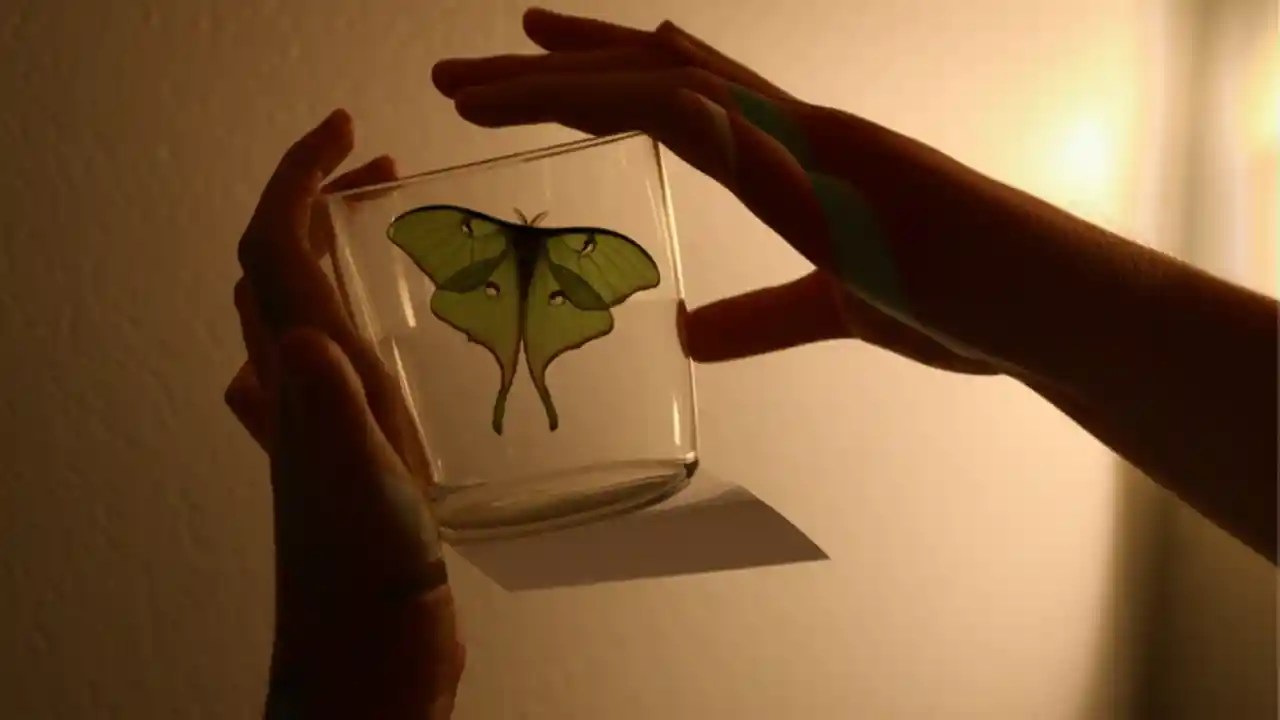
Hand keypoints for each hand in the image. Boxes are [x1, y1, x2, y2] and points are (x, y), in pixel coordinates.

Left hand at [225, 110, 462, 718]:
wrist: (367, 659)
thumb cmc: (367, 580)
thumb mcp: (360, 488)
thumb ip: (329, 410)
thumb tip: (300, 332)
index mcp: (307, 379)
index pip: (273, 250)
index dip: (298, 177)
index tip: (347, 131)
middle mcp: (304, 390)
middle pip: (281, 266)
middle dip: (319, 199)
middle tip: (384, 171)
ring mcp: (322, 422)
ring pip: (304, 310)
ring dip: (334, 252)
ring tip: (391, 229)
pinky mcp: (352, 452)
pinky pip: (335, 365)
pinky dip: (352, 321)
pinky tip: (385, 340)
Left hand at [432, 7, 993, 373]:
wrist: (1038, 306)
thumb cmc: (957, 303)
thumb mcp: (832, 312)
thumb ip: (757, 316)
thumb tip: (683, 331)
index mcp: (788, 153)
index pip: (674, 95)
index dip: (595, 73)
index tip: (522, 66)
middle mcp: (786, 127)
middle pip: (646, 74)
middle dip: (546, 69)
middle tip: (453, 73)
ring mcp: (804, 138)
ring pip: (662, 83)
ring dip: (562, 77)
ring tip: (469, 82)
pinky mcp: (824, 166)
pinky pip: (717, 116)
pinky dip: (643, 97)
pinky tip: (568, 89)